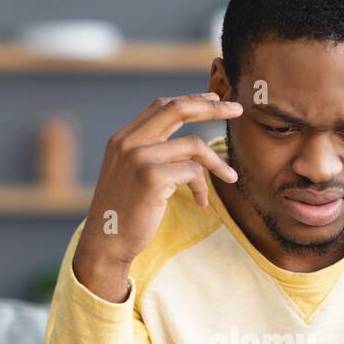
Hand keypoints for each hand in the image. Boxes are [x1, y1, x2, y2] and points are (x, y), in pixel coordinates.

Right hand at [73, 92, 242, 300]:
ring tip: (230, 177)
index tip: (214, 99)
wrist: (106, 243)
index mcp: (122, 138)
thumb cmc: (123, 214)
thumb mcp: (129, 175)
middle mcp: (128, 142)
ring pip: (193, 144)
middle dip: (212, 107)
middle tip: (238, 110)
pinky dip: (203, 187)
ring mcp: (138, 157)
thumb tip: (191, 145)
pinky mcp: (152, 177)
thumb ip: (150, 154)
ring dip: (217, 162)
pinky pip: (193, 171)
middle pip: (178, 109)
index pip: (161, 105)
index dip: (191, 100)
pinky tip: (201, 202)